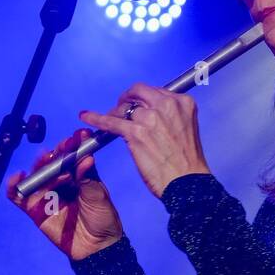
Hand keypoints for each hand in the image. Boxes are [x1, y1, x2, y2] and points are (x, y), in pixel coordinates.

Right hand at [7, 128, 123, 260]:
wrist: (98, 246)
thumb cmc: (103, 218)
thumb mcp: (98, 195)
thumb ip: (88, 177)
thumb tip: (86, 157)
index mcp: (77, 176)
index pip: (70, 157)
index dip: (71, 146)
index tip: (76, 138)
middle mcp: (60, 183)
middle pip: (50, 164)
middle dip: (53, 155)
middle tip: (59, 150)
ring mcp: (46, 195)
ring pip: (36, 176)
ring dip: (38, 167)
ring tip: (44, 161)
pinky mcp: (35, 210)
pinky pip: (19, 196)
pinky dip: (15, 186)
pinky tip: (18, 176)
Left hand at [78, 83, 210, 199]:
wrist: (188, 183)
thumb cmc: (188, 163)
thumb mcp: (186, 129)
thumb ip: (172, 117)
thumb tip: (152, 114)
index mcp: (182, 103)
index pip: (156, 91)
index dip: (144, 100)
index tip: (139, 107)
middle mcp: (167, 105)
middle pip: (139, 91)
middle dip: (128, 99)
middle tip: (122, 108)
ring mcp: (150, 118)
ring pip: (124, 107)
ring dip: (115, 113)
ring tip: (111, 121)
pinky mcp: (136, 132)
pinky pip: (111, 121)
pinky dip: (96, 118)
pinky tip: (85, 116)